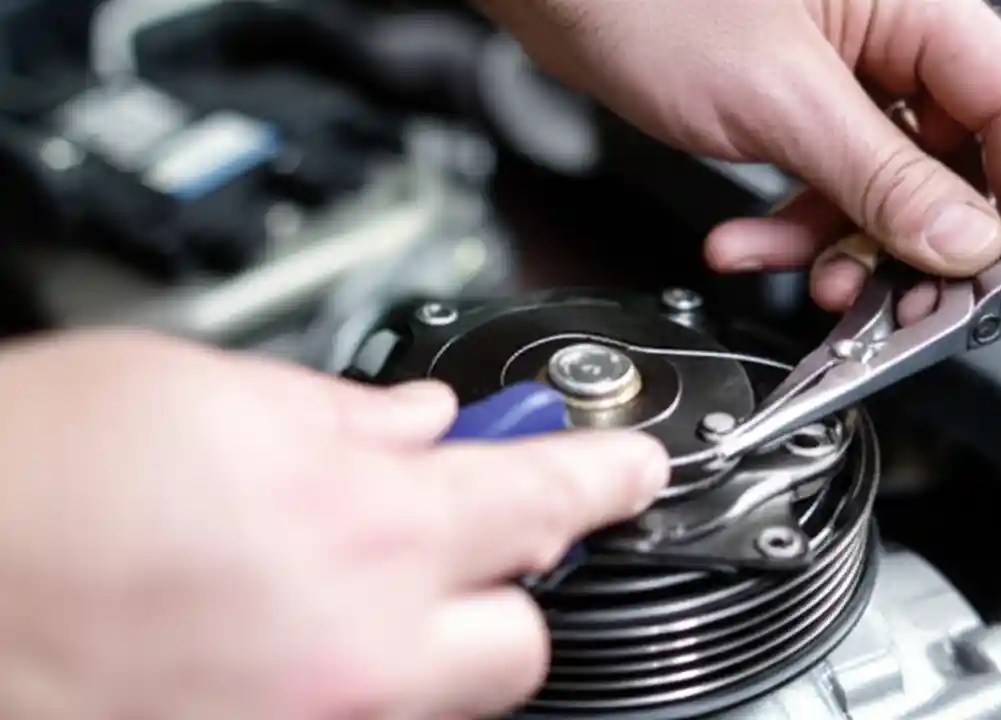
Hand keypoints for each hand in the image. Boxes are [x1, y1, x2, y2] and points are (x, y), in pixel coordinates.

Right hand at [0, 330, 667, 718]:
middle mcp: (353, 648)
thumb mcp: (208, 389)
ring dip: (427, 636)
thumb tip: (421, 421)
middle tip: (464, 534)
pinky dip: (348, 675)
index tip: (635, 472)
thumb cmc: (35, 473)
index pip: (544, 496)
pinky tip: (283, 629)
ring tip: (350, 583)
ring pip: (441, 698)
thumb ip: (343, 413)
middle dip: (508, 581)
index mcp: (363, 525)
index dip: (607, 477)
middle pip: (519, 638)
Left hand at [478, 0, 1000, 317]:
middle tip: (908, 310)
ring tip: (811, 285)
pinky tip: (745, 246)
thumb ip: (880, 175)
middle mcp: (893, 43)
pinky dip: (790, 230)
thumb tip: (963, 242)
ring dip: (846, 251)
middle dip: (926, 248)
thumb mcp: (781, 99)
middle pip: (959, 163)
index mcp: (921, 10)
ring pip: (886, 191)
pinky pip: (824, 188)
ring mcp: (842, 80)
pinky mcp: (794, 110)